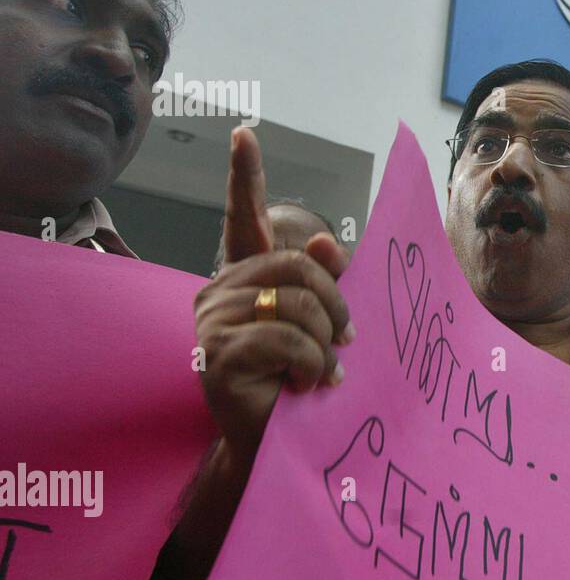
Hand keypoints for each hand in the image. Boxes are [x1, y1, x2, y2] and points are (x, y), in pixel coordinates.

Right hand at [194, 127, 353, 455]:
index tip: (245, 134)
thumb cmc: (300, 382)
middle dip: (336, 304)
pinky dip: (312, 361)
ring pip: (297, 303)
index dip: (245, 175)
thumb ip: (327, 283)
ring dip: (326, 341)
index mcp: (246, 277)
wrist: (276, 444)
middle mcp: (221, 291)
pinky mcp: (218, 353)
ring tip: (324, 369)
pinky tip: (308, 382)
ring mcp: (213, 321)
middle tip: (345, 341)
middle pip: (299, 266)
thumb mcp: (322, 327)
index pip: (244, 217)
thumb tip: (332, 243)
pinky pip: (287, 338)